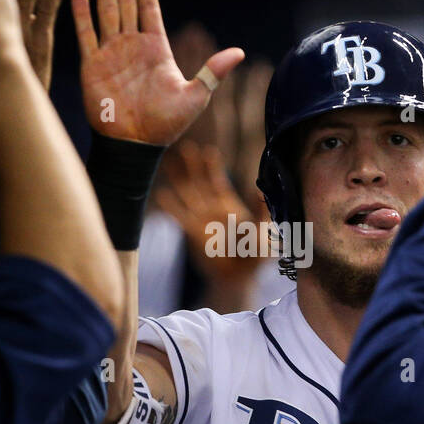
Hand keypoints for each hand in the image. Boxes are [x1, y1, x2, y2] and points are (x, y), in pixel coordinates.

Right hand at [72, 0, 243, 144]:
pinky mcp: (92, 66)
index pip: (149, 7)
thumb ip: (212, 72)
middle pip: (126, 0)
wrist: (134, 146)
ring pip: (106, 10)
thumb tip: (240, 52)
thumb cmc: (165, 125)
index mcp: (156, 48)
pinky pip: (86, 35)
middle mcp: (132, 45)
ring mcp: (111, 53)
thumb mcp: (195, 96)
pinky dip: (82, 15)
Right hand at [153, 140, 264, 283]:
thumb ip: (261, 211)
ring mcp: (200, 219)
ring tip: (169, 161)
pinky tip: (160, 193)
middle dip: (192, 165)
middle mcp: (212, 209)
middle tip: (185, 146)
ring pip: (187, 194)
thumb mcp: (262, 230)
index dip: (212, 166)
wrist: (238, 277)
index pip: (217, 181)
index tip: (208, 152)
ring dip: (178, 178)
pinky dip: (170, 205)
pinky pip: (179, 216)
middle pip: (198, 182)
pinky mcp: (192, 233)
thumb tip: (259, 189)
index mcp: (228, 205)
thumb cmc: (254, 254)